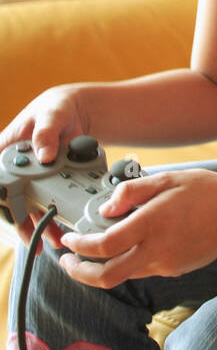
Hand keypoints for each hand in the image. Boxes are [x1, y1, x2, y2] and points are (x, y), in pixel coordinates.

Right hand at [0, 85, 91, 251]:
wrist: (76, 114)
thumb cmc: (55, 109)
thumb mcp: (51, 115)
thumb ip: (46, 131)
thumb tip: (45, 154)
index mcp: (6, 151)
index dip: (0, 199)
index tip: (6, 212)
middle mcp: (16, 169)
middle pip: (9, 201)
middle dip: (19, 221)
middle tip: (30, 238)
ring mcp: (32, 179)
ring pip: (28, 208)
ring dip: (37, 226)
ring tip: (49, 240)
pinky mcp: (48, 184)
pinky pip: (46, 206)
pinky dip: (52, 219)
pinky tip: (58, 232)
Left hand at [57, 168, 216, 287]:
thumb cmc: (208, 191)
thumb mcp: (168, 178)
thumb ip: (132, 191)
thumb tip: (104, 209)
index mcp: (153, 223)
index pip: (104, 245)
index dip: (80, 245)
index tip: (69, 238)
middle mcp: (159, 250)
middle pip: (107, 276)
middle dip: (79, 272)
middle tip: (67, 260)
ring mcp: (169, 264)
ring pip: (125, 275)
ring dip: (102, 267)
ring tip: (94, 250)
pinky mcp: (177, 269)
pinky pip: (145, 270)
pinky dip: (129, 261)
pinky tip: (131, 245)